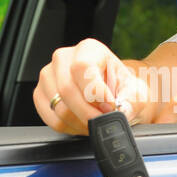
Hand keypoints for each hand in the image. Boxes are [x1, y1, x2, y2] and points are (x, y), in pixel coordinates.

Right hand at [33, 38, 150, 134]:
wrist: (115, 93)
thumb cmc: (124, 89)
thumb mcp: (136, 92)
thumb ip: (130, 102)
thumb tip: (119, 112)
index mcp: (88, 49)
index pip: (82, 68)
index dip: (95, 92)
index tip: (110, 107)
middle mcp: (64, 58)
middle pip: (67, 90)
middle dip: (88, 113)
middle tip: (103, 121)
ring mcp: (48, 76)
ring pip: (59, 108)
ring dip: (80, 123)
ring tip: (95, 122)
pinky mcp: (40, 95)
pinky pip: (51, 119)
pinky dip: (70, 127)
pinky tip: (82, 123)